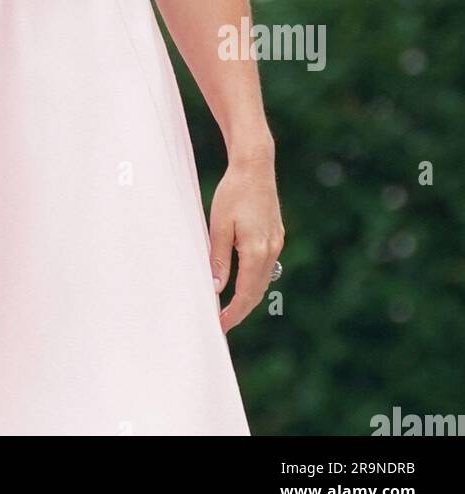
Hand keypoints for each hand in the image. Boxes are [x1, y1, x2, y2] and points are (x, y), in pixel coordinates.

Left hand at [208, 152, 284, 333]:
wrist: (255, 167)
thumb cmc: (233, 193)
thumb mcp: (219, 226)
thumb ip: (219, 259)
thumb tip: (216, 289)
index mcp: (256, 251)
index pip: (245, 294)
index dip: (233, 313)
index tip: (219, 326)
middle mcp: (272, 251)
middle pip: (257, 292)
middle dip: (240, 310)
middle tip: (222, 323)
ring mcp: (277, 243)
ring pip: (263, 280)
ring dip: (248, 296)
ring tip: (228, 307)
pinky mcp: (277, 235)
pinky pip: (266, 266)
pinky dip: (254, 280)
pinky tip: (242, 282)